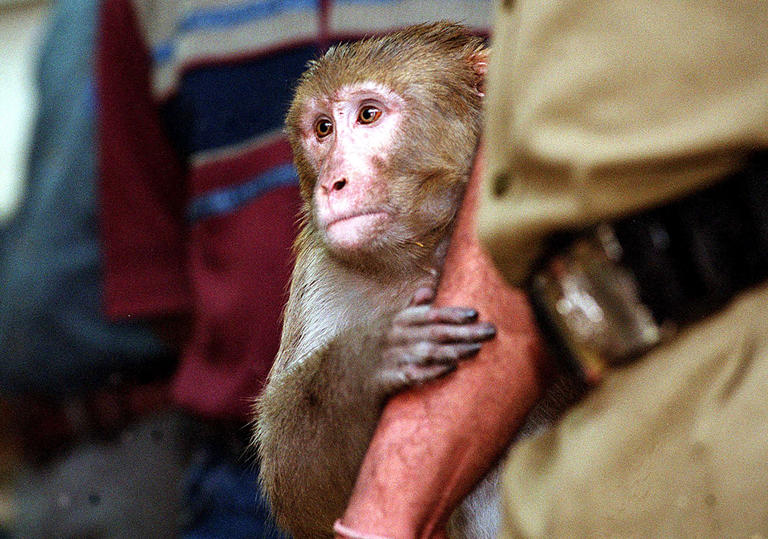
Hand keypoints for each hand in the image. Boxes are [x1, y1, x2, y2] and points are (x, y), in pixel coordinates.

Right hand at [377, 286, 495, 393]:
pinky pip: (414, 375)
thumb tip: (427, 290)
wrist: (354, 377)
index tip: (475, 314)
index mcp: (399, 320)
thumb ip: (412, 308)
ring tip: (477, 348)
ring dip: (454, 350)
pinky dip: (433, 371)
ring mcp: (392, 358)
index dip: (452, 313)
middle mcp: (396, 337)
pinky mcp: (389, 379)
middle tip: (491, 331)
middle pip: (435, 332)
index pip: (430, 314)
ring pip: (427, 352)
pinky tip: (452, 368)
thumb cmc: (382, 348)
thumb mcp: (392, 324)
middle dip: (464, 331)